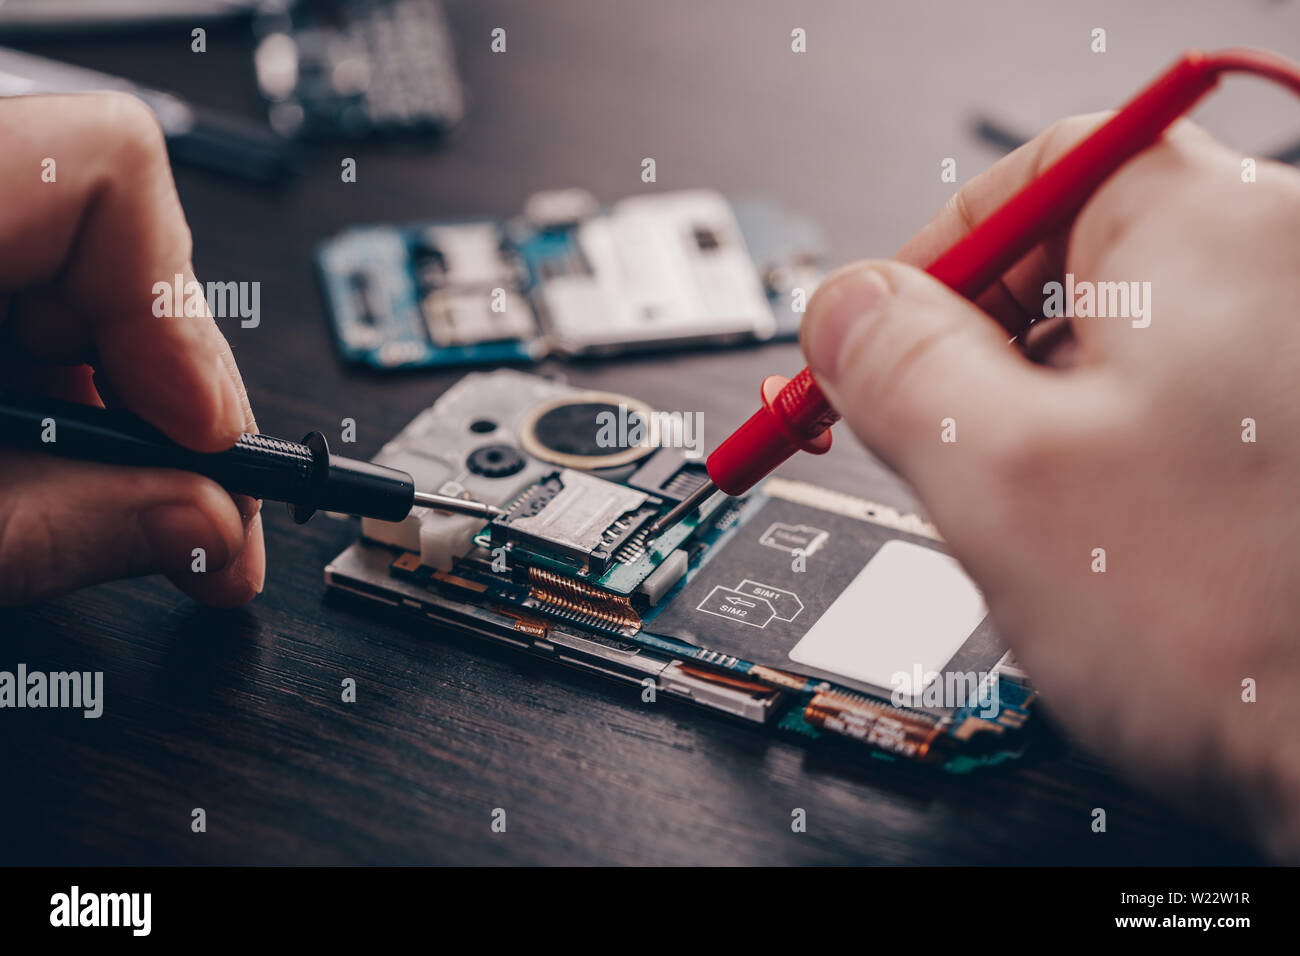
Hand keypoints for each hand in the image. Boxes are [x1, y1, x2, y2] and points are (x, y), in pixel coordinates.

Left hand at [0, 93, 262, 606]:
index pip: (108, 171)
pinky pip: (26, 303)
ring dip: (122, 409)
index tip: (200, 432)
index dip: (178, 309)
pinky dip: (64, 395)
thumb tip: (208, 524)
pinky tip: (65, 471)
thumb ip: (65, 528)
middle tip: (207, 508)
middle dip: (171, 394)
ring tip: (134, 512)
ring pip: (79, 283)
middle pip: (115, 244)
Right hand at [800, 115, 1299, 858]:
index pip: (1029, 177)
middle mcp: (1285, 272)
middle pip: (1071, 269)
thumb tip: (844, 310)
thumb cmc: (1255, 634)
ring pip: (1119, 358)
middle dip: (975, 358)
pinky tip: (1105, 546)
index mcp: (1213, 232)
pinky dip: (1112, 465)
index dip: (925, 261)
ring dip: (1041, 424)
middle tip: (928, 443)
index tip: (868, 340)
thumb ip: (896, 365)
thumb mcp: (1002, 476)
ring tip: (1032, 523)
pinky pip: (1179, 418)